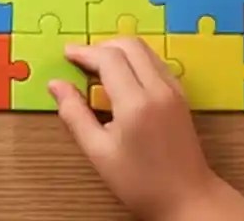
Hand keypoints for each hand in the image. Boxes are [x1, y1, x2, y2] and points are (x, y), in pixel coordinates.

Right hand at [51, 40, 243, 220]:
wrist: (188, 199)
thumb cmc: (139, 181)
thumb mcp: (98, 152)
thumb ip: (74, 114)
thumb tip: (55, 85)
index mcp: (136, 103)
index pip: (108, 58)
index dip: (84, 52)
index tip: (66, 54)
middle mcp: (158, 89)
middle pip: (129, 45)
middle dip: (101, 46)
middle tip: (81, 60)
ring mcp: (174, 90)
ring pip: (145, 50)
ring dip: (119, 50)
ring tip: (98, 67)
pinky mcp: (181, 96)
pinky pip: (155, 63)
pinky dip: (135, 60)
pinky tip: (122, 78)